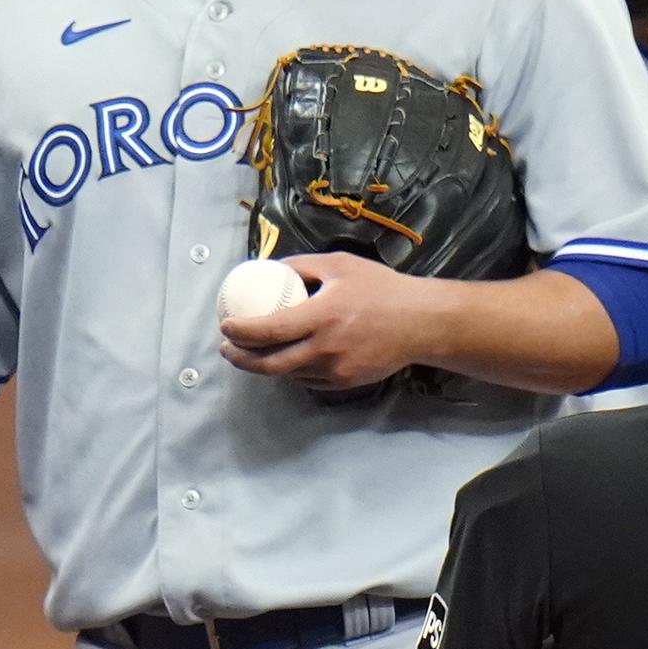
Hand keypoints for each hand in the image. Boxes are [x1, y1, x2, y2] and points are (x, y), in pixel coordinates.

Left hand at [219, 253, 441, 389]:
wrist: (421, 322)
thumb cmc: (381, 289)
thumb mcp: (339, 264)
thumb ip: (302, 265)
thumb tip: (269, 268)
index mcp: (321, 317)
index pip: (268, 331)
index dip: (241, 332)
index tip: (226, 326)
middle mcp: (325, 349)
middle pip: (269, 364)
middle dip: (241, 359)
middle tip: (227, 348)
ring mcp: (334, 371)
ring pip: (287, 374)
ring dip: (265, 365)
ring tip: (252, 351)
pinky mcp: (344, 384)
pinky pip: (308, 380)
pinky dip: (292, 370)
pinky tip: (287, 357)